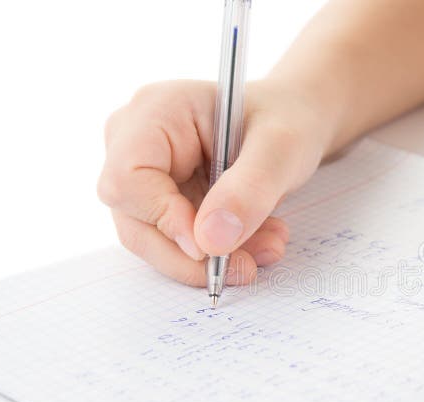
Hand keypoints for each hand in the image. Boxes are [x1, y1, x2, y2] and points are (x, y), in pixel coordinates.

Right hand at [97, 80, 327, 286]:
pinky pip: (177, 243)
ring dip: (213, 258)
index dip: (163, 220)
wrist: (295, 120)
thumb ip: (249, 189)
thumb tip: (209, 243)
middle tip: (247, 267)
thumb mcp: (282, 148)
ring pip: (156, 241)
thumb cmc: (287, 118)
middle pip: (135, 220)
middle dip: (193, 256)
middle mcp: (136, 141)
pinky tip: (259, 240)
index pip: (128, 179)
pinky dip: (219, 253)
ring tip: (270, 245)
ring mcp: (146, 175)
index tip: (209, 247)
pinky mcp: (163, 201)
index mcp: (156, 111)